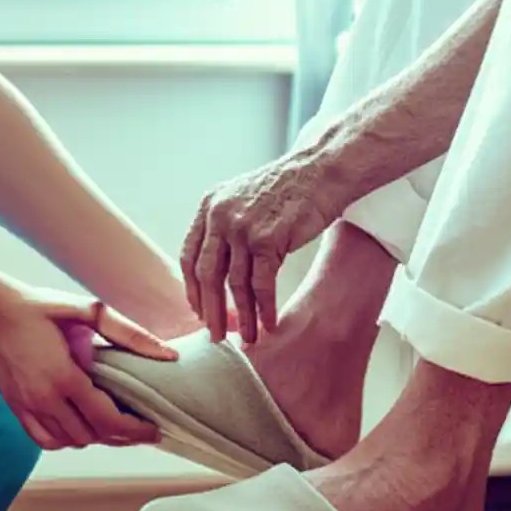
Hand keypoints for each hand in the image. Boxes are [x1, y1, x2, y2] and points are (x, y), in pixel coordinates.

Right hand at [0, 288, 176, 449]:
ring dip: (96, 437)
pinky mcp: (16, 409)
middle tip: (141, 426)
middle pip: (91, 436)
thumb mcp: (86, 309)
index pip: (107, 419)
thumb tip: (167, 354)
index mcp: (64, 376)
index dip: (135, 430)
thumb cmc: (39, 307)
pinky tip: (81, 426)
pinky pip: (45, 440)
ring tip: (115, 425)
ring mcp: (27, 407)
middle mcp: (44, 398)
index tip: (154, 429)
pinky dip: (67, 440)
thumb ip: (127, 332)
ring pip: (70, 441)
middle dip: (121, 436)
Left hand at [181, 160, 337, 343]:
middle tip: (216, 336)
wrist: (320, 171)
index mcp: (208, 207)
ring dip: (242, 316)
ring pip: (235, 284)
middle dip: (211, 311)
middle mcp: (219, 217)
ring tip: (247, 338)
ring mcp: (241, 228)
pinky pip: (261, 285)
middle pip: (207, 275)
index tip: (199, 310)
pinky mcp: (267, 240)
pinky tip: (268, 324)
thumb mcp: (241, 199)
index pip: (189, 256)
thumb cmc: (286, 190)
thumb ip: (223, 228)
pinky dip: (264, 309)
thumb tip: (213, 271)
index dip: (193, 288)